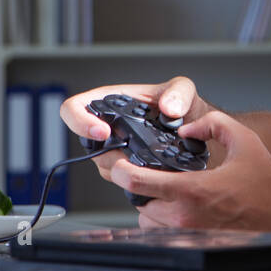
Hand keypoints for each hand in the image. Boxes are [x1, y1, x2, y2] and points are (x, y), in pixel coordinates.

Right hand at [59, 76, 222, 179]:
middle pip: (87, 144)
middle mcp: (108, 127)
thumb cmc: (182, 107)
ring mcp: (115, 151)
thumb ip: (179, 93)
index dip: (80, 121)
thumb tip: (169, 109)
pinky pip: (121, 180)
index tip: (103, 132)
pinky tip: (154, 171)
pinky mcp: (127, 170)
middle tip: (133, 153)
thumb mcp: (184, 90)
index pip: (74, 108)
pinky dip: (136, 178)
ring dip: (125, 166)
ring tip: (150, 159)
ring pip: (104, 166)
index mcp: (110, 102)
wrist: (197, 132)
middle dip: (109, 152)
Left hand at [112, 110, 270, 231]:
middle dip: (134, 183)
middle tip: (138, 166)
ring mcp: (186, 230)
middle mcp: (184, 214)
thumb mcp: (242, 137)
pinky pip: (158, 228)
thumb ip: (211, 123)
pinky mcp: (190, 238)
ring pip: (144, 217)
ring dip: (145, 200)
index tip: (118, 160)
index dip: (121, 170)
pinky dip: (156, 214)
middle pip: (136, 200)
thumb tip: (185, 128)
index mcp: (192, 190)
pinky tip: (170, 198)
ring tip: (157, 183)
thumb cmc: (263, 178)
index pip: (138, 184)